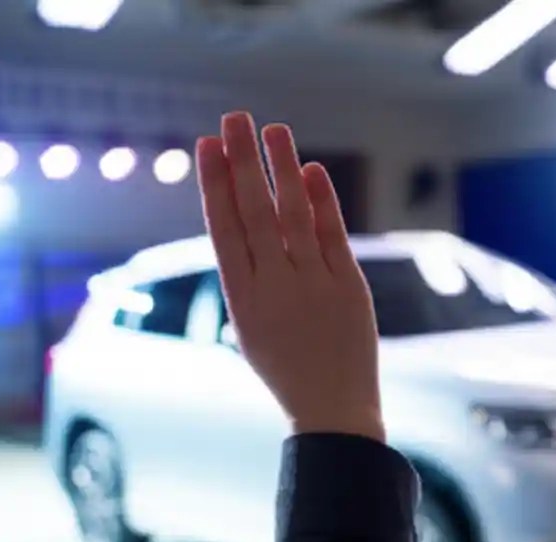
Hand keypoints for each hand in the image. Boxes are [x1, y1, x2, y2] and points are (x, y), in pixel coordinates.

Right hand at [196, 112, 383, 441]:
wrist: (332, 409)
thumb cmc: (287, 366)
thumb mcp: (253, 324)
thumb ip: (252, 274)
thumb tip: (249, 216)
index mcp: (242, 299)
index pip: (223, 229)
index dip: (214, 185)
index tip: (206, 145)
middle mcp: (275, 287)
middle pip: (254, 213)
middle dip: (242, 162)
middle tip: (233, 118)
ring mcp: (313, 285)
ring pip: (293, 216)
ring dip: (282, 168)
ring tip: (273, 130)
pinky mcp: (348, 287)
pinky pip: (332, 235)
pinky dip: (322, 201)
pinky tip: (310, 170)